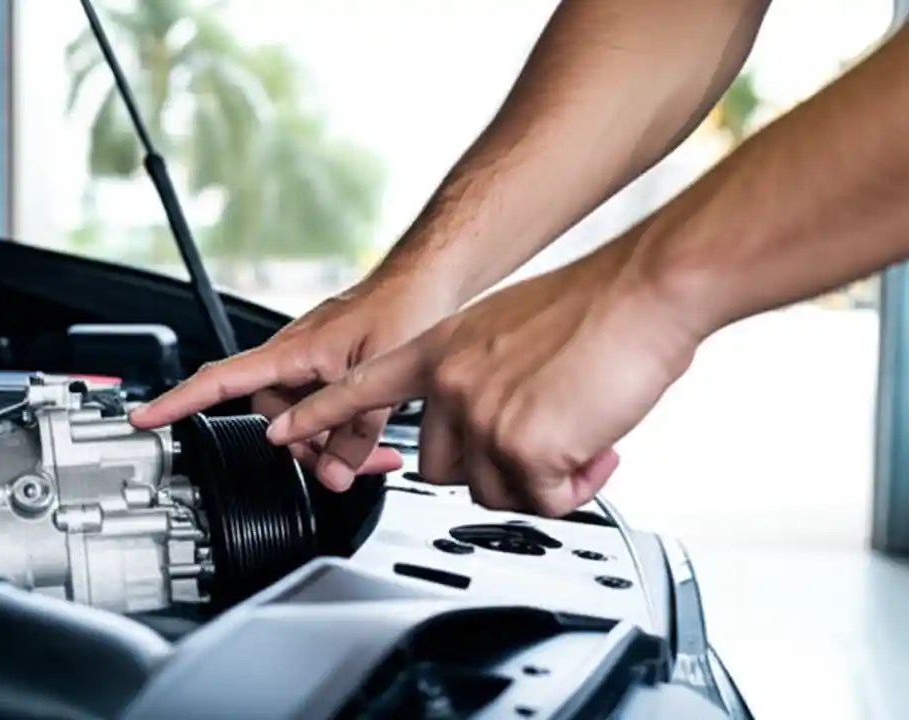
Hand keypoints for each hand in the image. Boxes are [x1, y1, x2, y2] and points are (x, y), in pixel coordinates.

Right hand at [129, 273, 461, 489]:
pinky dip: (347, 429)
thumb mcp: (382, 377)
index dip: (178, 401)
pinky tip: (375, 438)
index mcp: (292, 352)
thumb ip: (354, 430)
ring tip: (374, 454)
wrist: (429, 278)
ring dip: (333, 444)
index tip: (144, 418)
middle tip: (347, 468)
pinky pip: (325, 408)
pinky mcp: (333, 368)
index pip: (220, 380)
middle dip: (305, 450)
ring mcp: (313, 363)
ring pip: (302, 419)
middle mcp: (295, 357)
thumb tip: (334, 470)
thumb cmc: (405, 305)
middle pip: (272, 419)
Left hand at [263, 240, 704, 515]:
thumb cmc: (591, 309)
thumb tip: (482, 418)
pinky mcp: (522, 445)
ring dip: (539, 480)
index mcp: (439, 349)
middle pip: (438, 469)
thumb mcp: (504, 331)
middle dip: (488, 469)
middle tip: (538, 448)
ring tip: (581, 439)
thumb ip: (474, 374)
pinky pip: (542, 501)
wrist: (643, 292)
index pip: (359, 388)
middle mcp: (449, 382)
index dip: (317, 416)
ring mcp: (480, 415)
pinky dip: (575, 487)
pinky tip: (598, 449)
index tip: (279, 432)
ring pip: (492, 490)